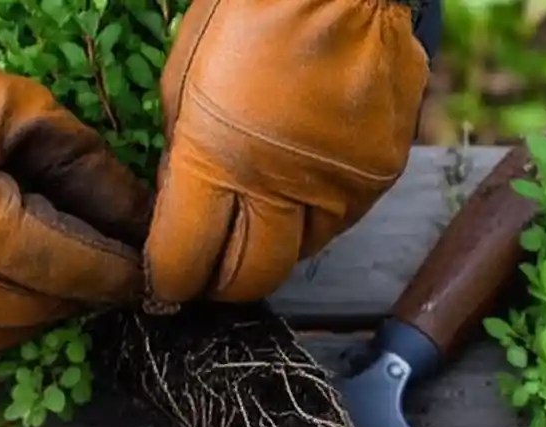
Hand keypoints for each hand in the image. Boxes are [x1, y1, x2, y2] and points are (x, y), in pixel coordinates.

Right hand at [0, 0, 151, 361]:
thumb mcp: (18, 112)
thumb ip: (88, 170)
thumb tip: (143, 222)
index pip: (70, 271)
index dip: (116, 276)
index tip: (146, 276)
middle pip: (38, 310)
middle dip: (81, 294)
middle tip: (103, 271)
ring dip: (38, 315)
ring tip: (56, 280)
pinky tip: (7, 296)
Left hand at [144, 0, 429, 307]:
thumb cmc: (249, 11)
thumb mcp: (184, 86)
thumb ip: (185, 161)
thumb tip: (184, 212)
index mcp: (221, 162)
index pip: (186, 263)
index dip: (170, 277)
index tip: (165, 275)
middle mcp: (286, 189)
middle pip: (249, 281)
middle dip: (219, 281)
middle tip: (205, 265)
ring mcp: (342, 189)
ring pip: (298, 255)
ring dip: (271, 243)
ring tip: (258, 207)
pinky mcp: (381, 177)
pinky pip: (339, 220)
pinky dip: (313, 212)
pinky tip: (300, 177)